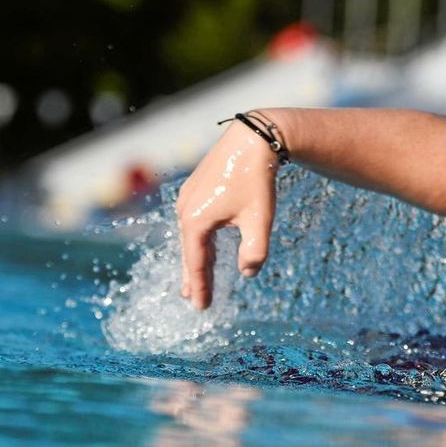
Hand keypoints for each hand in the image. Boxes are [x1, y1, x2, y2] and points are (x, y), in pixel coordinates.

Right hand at [175, 121, 280, 308]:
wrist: (252, 138)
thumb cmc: (256, 180)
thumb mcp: (259, 220)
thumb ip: (254, 252)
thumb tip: (248, 273)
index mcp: (197, 222)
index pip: (197, 264)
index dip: (200, 287)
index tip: (201, 308)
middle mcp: (186, 210)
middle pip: (188, 252)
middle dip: (192, 277)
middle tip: (192, 300)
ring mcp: (187, 197)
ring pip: (190, 236)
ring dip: (193, 258)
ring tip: (193, 279)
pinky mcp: (195, 188)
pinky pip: (193, 221)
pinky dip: (196, 240)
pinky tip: (202, 244)